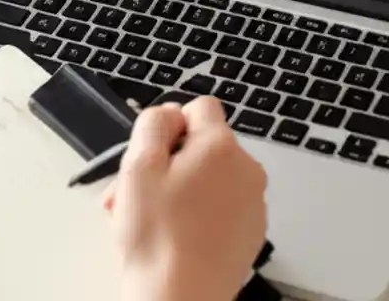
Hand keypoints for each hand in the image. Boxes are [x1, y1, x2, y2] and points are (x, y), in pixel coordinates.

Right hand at [104, 98, 267, 300]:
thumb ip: (153, 123)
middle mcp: (246, 170)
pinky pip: (220, 206)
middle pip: (202, 146)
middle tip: (136, 192)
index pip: (199, 107)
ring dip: (177, 190)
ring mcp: (252, 203)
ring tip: (150, 219)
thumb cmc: (158, 240)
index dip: (168, 125)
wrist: (181, 298)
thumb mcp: (138, 165)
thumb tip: (169, 113)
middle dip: (167, 163)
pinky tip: (172, 235)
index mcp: (221, 147)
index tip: (153, 152)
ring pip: (208, 178)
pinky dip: (195, 214)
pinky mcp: (249, 231)